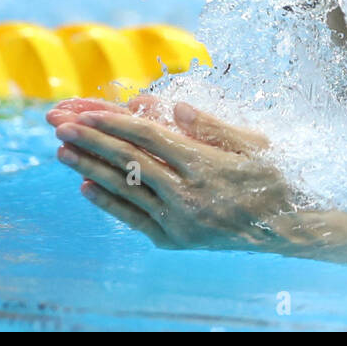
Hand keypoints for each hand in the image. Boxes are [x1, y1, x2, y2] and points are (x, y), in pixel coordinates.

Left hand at [46, 96, 292, 249]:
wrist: (286, 228)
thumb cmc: (273, 177)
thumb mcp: (255, 144)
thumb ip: (213, 125)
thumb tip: (174, 107)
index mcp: (207, 165)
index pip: (150, 138)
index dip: (115, 122)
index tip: (86, 111)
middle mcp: (189, 195)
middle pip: (129, 160)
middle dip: (91, 140)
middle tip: (59, 125)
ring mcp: (179, 220)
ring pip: (126, 188)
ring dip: (90, 167)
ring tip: (61, 150)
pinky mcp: (174, 239)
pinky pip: (133, 217)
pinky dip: (108, 202)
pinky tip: (86, 185)